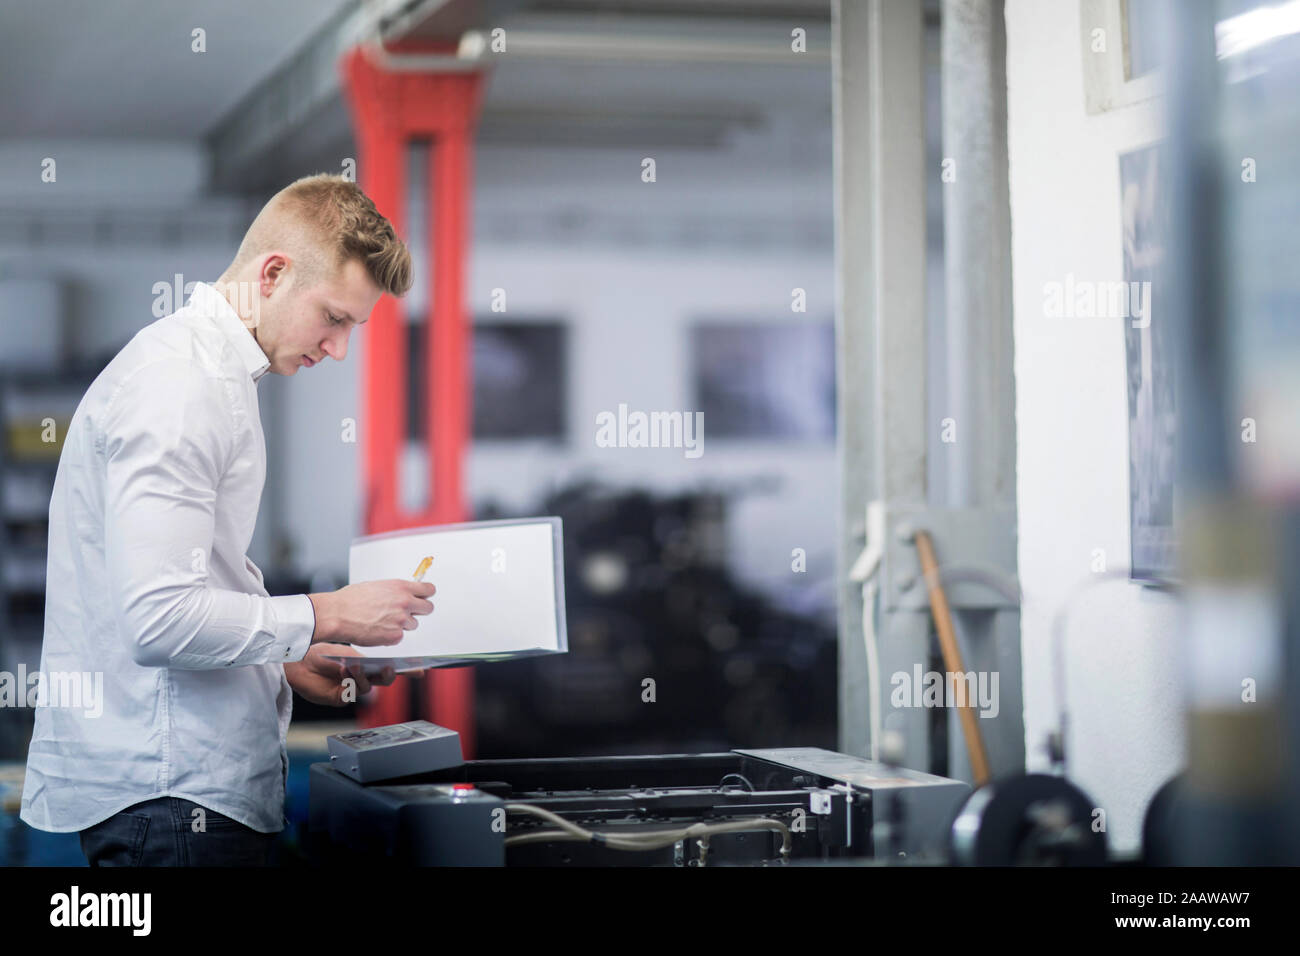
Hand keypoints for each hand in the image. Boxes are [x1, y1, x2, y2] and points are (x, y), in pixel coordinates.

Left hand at [285, 643, 400, 705]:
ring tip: (354, 665)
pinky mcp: (340, 697)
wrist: (300, 663)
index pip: (389, 669)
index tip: (420, 669)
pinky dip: (349, 681)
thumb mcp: (348, 654)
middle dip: (388, 675)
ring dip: (362, 676)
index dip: (406, 671)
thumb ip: (364, 661)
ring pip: (368, 687)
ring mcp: (351, 689)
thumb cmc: (322, 656)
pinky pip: (351, 693)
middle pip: (383, 681)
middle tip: (388, 667)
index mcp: (367, 666)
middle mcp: (361, 679)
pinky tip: (343, 671)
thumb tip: (382, 661)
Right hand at [307, 579, 435, 645]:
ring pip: (413, 624)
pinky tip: (378, 630)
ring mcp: (401, 620)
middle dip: (419, 611)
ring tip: (384, 621)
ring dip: (403, 624)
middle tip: (408, 613)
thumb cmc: (351, 599)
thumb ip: (394, 591)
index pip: (429, 590)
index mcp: (401, 587)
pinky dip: (391, 636)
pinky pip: (400, 637)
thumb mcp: (376, 586)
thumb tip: (403, 594)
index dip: (426, 595)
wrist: (337, 615)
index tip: (424, 598)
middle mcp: (405, 603)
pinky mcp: (395, 636)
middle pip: (428, 608)